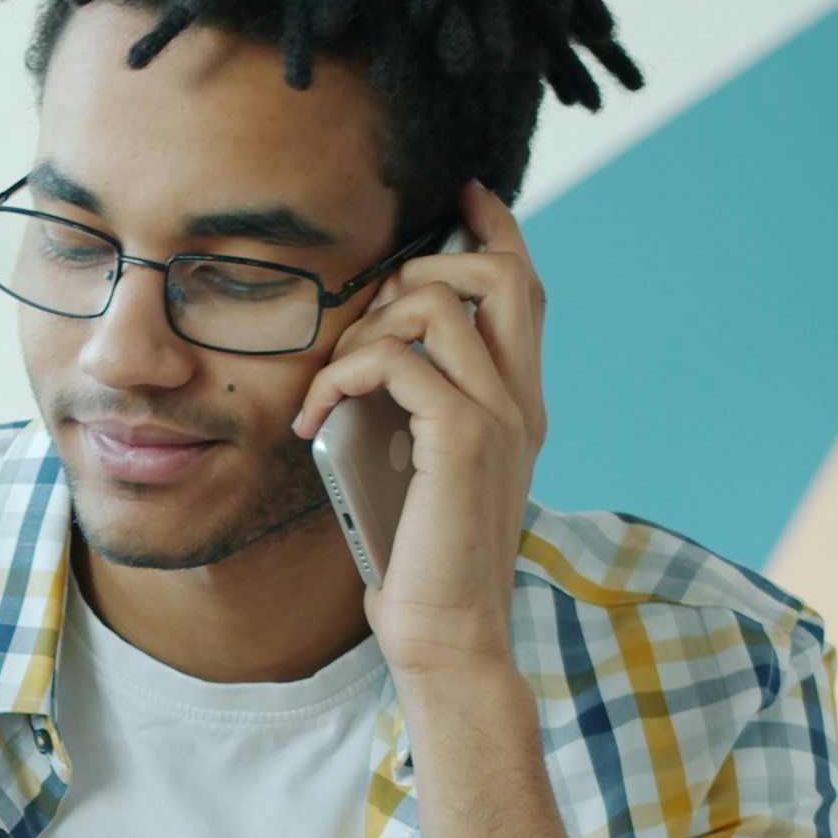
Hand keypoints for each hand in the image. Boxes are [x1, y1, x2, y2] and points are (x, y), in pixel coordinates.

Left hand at [294, 181, 544, 678]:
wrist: (449, 641)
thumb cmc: (421, 568)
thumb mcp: (418, 471)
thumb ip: (415, 414)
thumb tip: (369, 360)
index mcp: (517, 405)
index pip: (524, 291)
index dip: (497, 232)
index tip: (465, 197)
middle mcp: (521, 402)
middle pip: (500, 273)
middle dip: (424, 266)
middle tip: (368, 315)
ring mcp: (499, 417)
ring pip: (437, 303)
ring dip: (366, 325)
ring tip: (331, 383)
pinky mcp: (463, 440)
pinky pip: (396, 359)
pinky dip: (341, 374)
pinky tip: (314, 415)